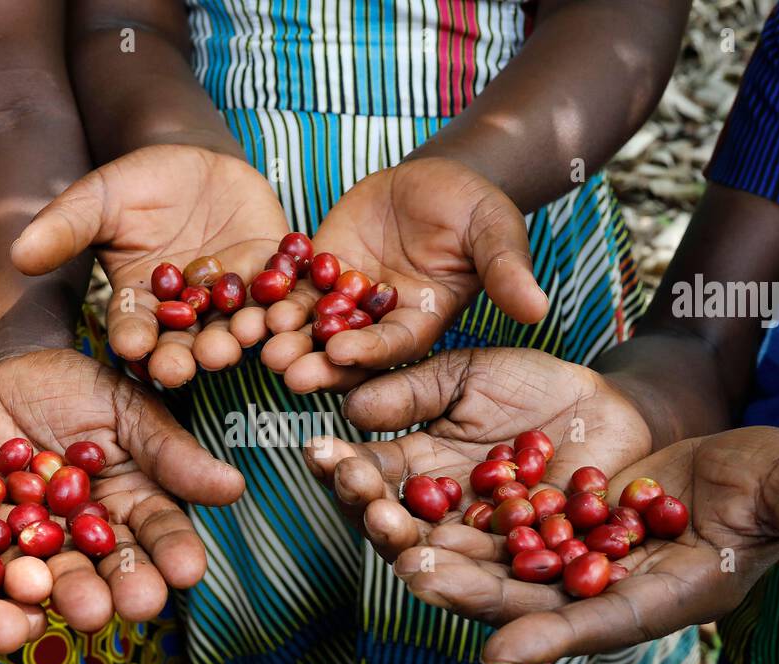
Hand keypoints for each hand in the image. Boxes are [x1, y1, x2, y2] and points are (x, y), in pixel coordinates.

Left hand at [0, 347, 244, 629]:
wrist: (3, 370)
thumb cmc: (79, 390)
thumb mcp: (130, 410)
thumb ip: (170, 452)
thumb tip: (233, 487)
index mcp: (132, 507)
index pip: (159, 537)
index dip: (174, 554)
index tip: (188, 571)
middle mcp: (85, 535)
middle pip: (106, 568)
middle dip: (121, 587)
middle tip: (136, 605)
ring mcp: (31, 538)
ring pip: (50, 572)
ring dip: (63, 591)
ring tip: (79, 606)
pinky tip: (7, 583)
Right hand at [10, 144, 289, 386]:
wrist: (198, 162)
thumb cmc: (138, 184)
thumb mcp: (98, 199)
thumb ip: (65, 227)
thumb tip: (19, 254)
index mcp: (142, 307)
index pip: (134, 330)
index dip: (134, 339)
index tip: (133, 347)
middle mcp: (188, 317)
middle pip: (188, 343)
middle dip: (187, 354)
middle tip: (186, 366)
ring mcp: (233, 302)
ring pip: (237, 326)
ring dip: (239, 336)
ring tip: (238, 340)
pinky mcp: (274, 280)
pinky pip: (283, 297)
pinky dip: (287, 304)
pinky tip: (290, 311)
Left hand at [263, 157, 548, 392]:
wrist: (434, 178)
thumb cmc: (474, 207)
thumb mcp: (494, 231)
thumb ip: (507, 271)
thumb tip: (537, 309)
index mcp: (420, 324)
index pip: (393, 346)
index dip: (368, 351)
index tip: (342, 353)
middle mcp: (377, 323)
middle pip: (343, 350)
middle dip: (314, 360)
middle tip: (282, 369)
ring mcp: (343, 301)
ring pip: (309, 325)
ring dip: (283, 335)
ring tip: (255, 341)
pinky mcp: (317, 273)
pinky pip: (289, 287)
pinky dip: (267, 295)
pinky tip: (241, 300)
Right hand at [304, 347, 651, 563]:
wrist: (615, 409)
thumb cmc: (536, 387)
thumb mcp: (469, 376)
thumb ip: (414, 392)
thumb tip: (350, 409)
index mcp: (421, 473)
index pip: (374, 478)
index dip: (346, 469)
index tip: (320, 452)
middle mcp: (445, 519)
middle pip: (400, 531)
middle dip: (379, 519)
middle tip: (369, 506)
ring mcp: (488, 548)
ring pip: (445, 565)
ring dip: (420, 562)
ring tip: (403, 553)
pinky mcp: (537, 572)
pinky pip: (509, 586)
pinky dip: (481, 587)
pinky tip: (458, 579)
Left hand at [402, 427, 778, 663]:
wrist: (723, 467)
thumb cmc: (766, 489)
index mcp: (652, 598)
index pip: (600, 626)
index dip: (553, 640)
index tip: (500, 653)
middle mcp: (591, 586)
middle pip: (520, 596)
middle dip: (465, 588)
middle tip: (408, 570)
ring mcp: (557, 552)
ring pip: (482, 556)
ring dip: (426, 543)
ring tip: (374, 518)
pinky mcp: (532, 514)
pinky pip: (473, 513)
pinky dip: (428, 502)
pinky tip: (385, 478)